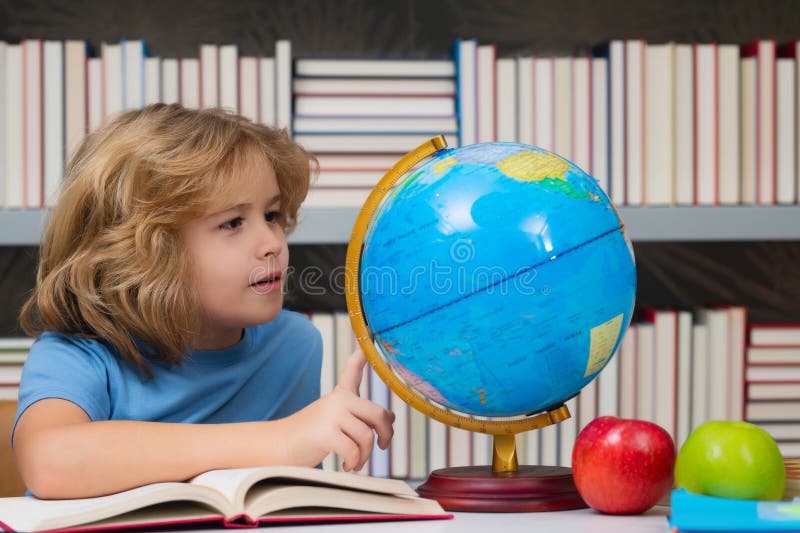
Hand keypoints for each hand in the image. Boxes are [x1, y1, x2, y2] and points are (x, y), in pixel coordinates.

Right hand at [279, 348, 394, 470]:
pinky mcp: (326, 433)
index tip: (368, 344)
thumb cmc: (310, 436)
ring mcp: (332, 415)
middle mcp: (338, 400)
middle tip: (382, 446)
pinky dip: (354, 462)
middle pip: (378, 414)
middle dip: (386, 434)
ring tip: (356, 462)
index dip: (364, 357)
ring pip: (367, 436)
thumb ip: (362, 415)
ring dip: (365, 455)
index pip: (353, 372)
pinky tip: (347, 465)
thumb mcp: (338, 421)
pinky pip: (354, 450)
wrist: (278, 447)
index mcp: (340, 395)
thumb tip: (391, 417)